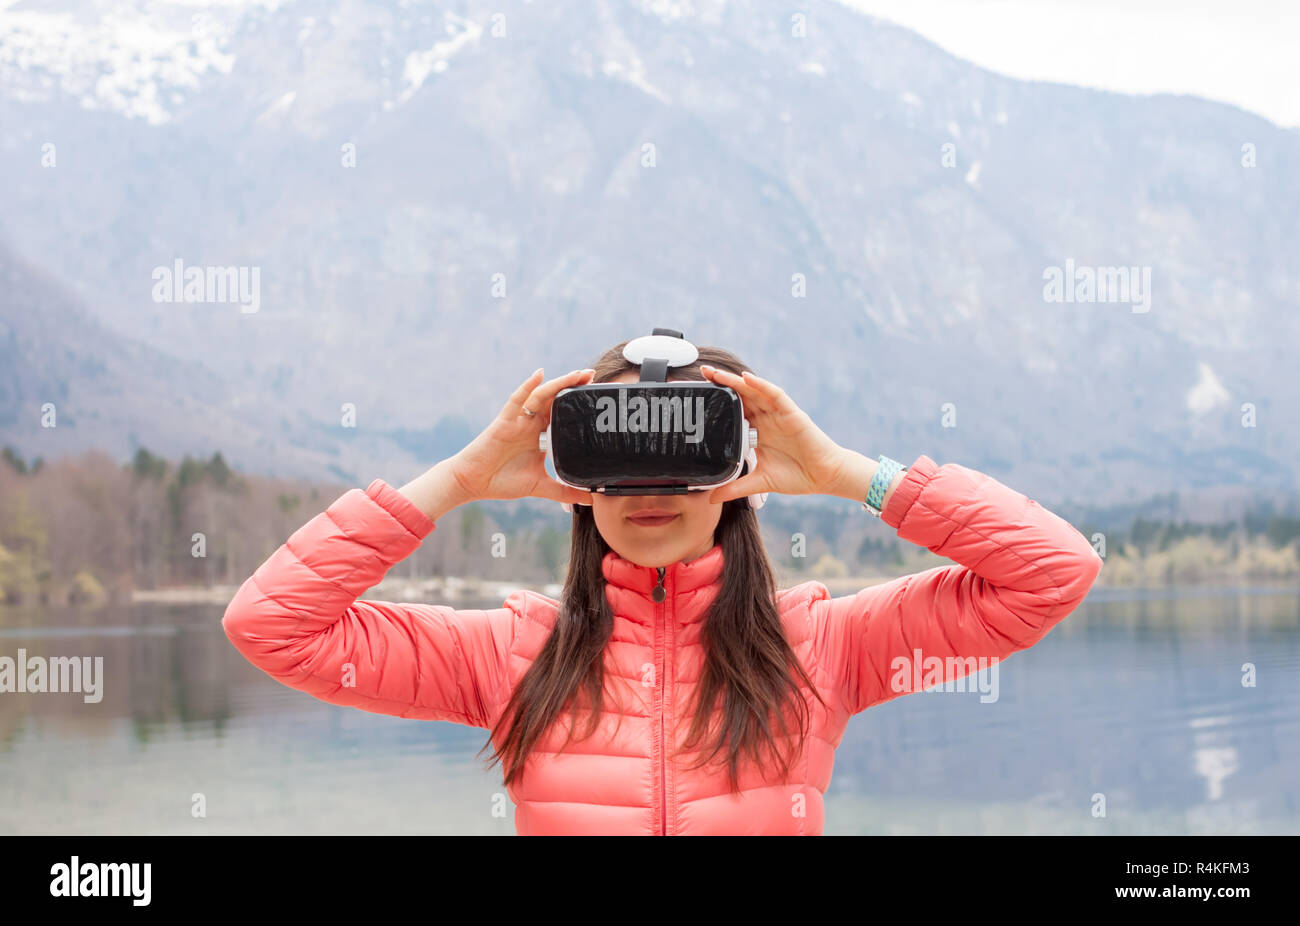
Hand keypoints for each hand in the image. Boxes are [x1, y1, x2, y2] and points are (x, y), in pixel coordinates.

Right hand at [446, 368, 597, 505]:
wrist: (473, 483)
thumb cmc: (502, 481)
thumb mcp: (540, 487)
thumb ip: (564, 492)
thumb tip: (591, 501)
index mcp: (540, 435)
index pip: (563, 414)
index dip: (579, 403)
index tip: (598, 395)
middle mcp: (530, 424)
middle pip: (555, 399)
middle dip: (573, 385)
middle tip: (593, 375)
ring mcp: (518, 421)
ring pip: (541, 396)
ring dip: (559, 383)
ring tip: (577, 374)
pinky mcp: (504, 422)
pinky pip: (517, 400)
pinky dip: (528, 386)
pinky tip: (540, 375)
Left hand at [699, 365, 851, 503]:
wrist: (824, 477)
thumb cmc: (796, 476)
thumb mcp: (759, 482)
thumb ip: (735, 488)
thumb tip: (711, 500)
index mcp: (757, 431)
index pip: (733, 412)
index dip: (717, 402)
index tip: (697, 397)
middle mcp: (766, 419)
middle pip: (740, 396)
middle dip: (721, 384)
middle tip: (701, 372)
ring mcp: (778, 414)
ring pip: (753, 391)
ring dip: (735, 381)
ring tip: (715, 373)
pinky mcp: (792, 414)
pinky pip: (775, 395)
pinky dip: (761, 385)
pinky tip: (747, 378)